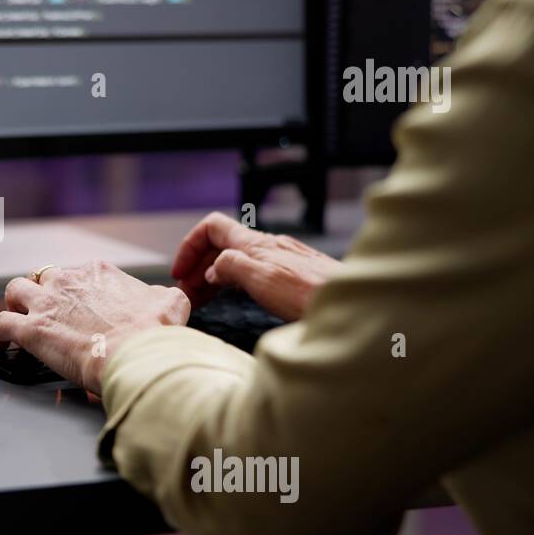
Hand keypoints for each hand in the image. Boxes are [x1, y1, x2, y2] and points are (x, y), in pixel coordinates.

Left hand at [0, 261, 190, 393]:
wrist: (138, 353)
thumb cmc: (154, 333)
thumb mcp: (172, 303)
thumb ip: (163, 296)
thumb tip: (166, 300)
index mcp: (98, 273)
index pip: (80, 274)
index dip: (78, 291)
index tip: (81, 306)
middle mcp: (69, 281)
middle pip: (44, 277)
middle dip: (43, 291)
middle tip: (46, 308)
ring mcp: (48, 303)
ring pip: (16, 290)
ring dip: (13, 302)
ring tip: (15, 315)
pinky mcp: (32, 329)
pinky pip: (0, 323)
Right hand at [171, 212, 342, 321]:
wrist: (353, 306)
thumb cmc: (312, 295)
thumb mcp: (262, 279)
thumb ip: (231, 267)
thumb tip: (212, 269)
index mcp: (256, 244)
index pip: (212, 228)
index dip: (190, 246)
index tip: (180, 273)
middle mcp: (267, 247)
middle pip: (220, 247)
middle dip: (197, 268)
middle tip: (186, 295)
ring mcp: (279, 260)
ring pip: (235, 261)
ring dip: (213, 277)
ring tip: (200, 300)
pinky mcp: (290, 275)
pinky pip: (251, 272)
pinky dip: (233, 283)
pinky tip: (231, 299)